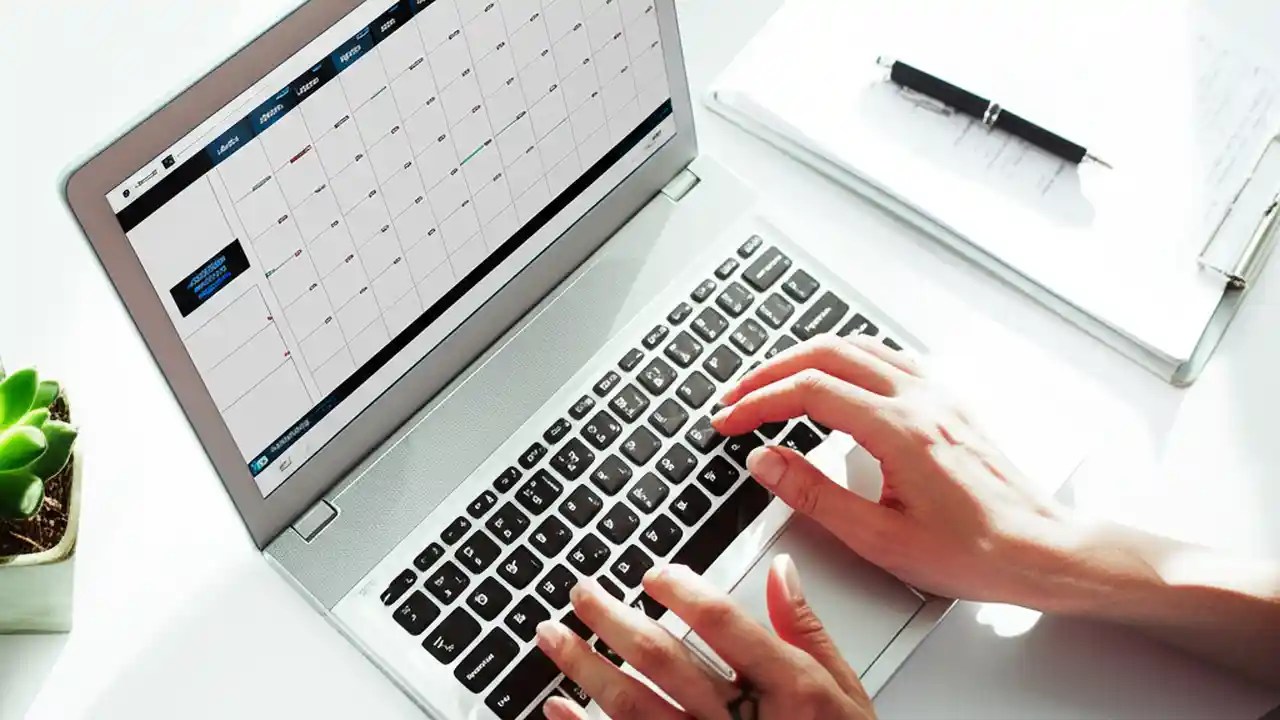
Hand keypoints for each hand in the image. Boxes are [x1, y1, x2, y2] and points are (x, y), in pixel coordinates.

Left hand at [537, 556, 875, 719]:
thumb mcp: (846, 691)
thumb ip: (808, 630)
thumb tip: (781, 571)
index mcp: (789, 689)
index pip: (722, 623)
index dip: (680, 590)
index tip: (652, 573)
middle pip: (664, 660)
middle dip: (614, 619)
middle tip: (582, 591)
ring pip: (634, 707)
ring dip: (586, 667)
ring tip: (552, 635)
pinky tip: (557, 708)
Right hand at [712, 335, 1074, 608]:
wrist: (1040, 551)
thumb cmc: (974, 553)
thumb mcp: (879, 538)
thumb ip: (814, 494)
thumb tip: (765, 460)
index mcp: (901, 430)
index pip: (809, 392)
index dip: (758, 403)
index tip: (728, 422)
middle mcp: (919, 399)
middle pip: (825, 354)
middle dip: (769, 371)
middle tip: (735, 397)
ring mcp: (936, 394)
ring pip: (856, 346)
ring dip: (804, 358)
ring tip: (770, 384)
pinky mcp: (946, 402)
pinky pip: (885, 357)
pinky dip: (843, 358)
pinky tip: (831, 379)